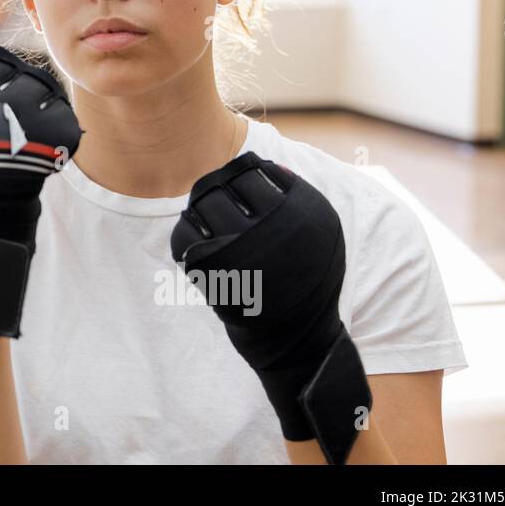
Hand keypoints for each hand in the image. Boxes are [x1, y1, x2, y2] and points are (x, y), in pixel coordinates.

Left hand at [170, 152, 371, 464]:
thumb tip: (268, 165)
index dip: (237, 175)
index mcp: (300, 210)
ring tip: (201, 222)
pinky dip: (182, 237)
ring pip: (199, 208)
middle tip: (209, 198)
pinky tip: (191, 245)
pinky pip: (184, 238)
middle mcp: (272, 226)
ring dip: (195, 212)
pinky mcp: (215, 272)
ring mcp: (241, 248)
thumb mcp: (322, 236)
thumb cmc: (307, 283)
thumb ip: (299, 199)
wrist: (298, 339)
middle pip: (221, 185)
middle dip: (211, 190)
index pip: (253, 170)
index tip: (232, 185)